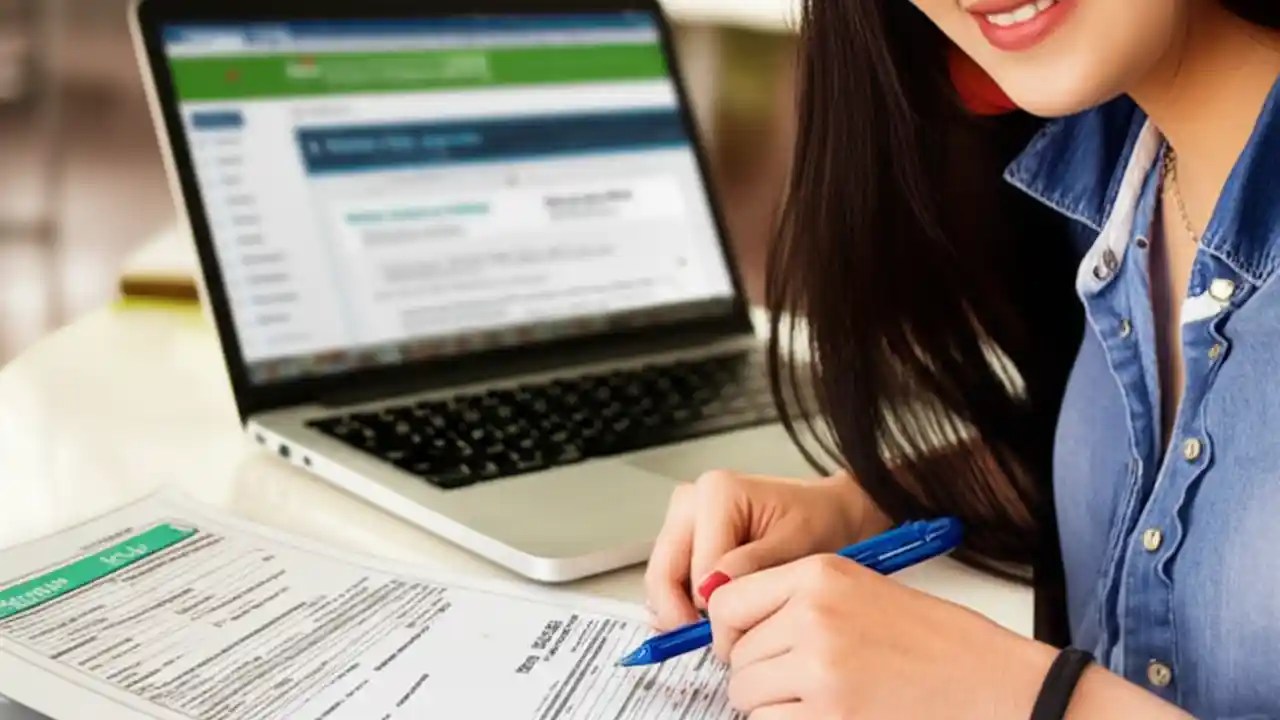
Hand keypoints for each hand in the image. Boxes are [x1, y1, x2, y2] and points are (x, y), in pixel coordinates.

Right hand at [644, 470, 888, 629]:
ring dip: (683, 611)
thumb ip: (753, 564)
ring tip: (724, 627)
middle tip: (720, 642)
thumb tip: (710, 589)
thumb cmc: (819, 523)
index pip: (696, 569)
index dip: (715, 608)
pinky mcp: (681, 538)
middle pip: (663, 573)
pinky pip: (668, 580)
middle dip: (685, 614)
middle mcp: (690, 501)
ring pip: (660, 581)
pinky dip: (683, 603)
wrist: (829, 514)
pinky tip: (713, 616)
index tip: (742, 629)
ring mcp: (681, 519)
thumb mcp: (797, 545)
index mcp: (716, 493)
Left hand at [708, 554, 1055, 718]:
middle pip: (735, 655)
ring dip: (770, 707)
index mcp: (821, 575)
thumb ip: (797, 602)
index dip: (729, 632)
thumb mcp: (863, 593)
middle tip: (796, 683)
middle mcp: (813, 616)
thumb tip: (732, 631)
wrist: (997, 685)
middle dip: (756, 675)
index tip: (744, 646)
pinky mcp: (830, 717)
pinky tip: (827, 717)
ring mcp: (820, 669)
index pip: (727, 602)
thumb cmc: (939, 645)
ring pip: (746, 696)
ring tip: (817, 702)